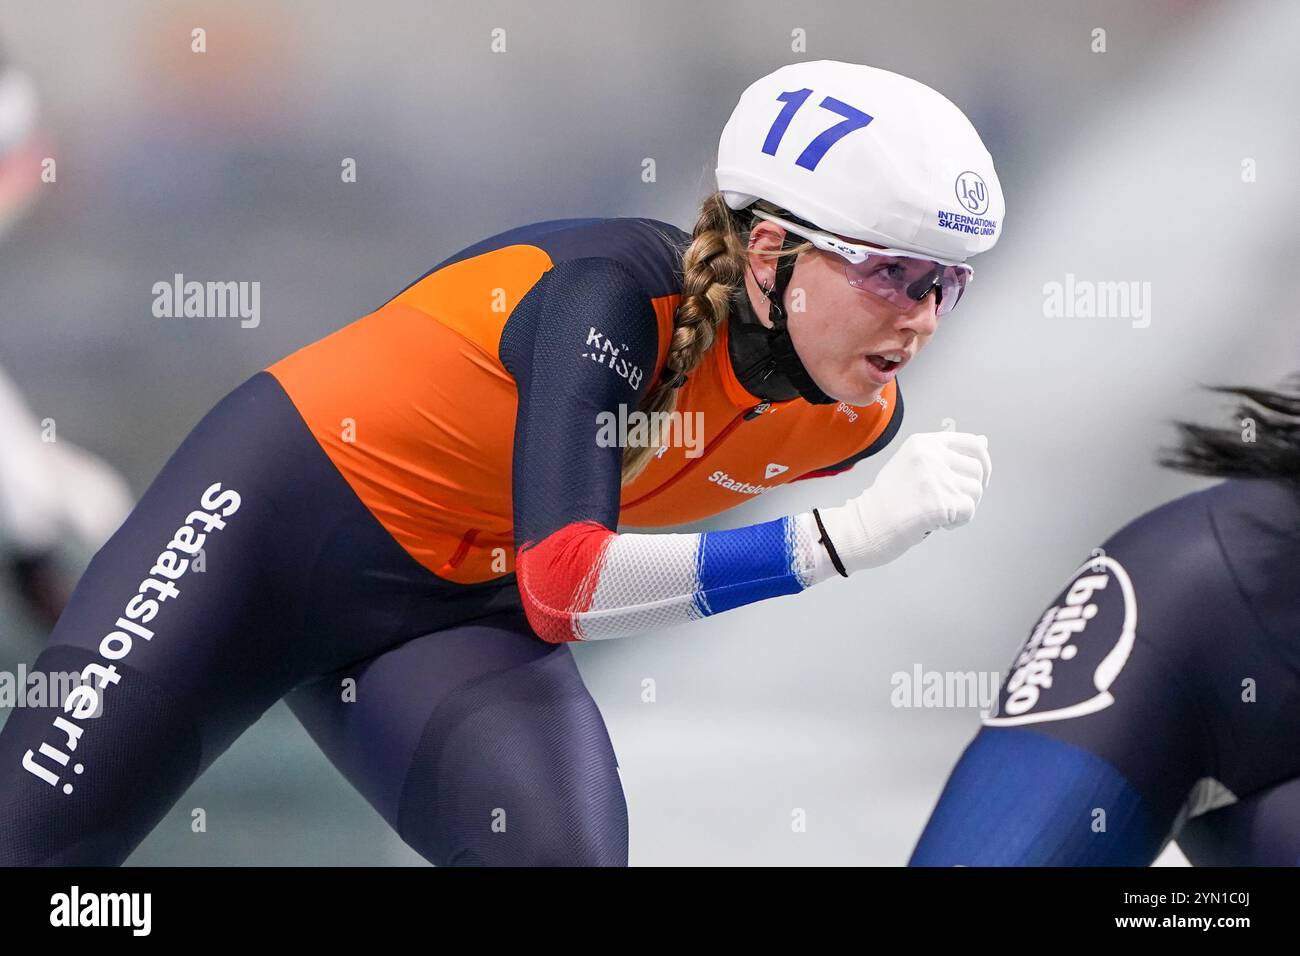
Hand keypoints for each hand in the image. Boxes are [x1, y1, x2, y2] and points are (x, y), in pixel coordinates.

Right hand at [811, 430, 991, 573]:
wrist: (865, 526)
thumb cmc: (887, 500)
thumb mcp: (913, 465)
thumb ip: (946, 454)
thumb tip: (984, 441)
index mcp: (923, 443)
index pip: (972, 442)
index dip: (983, 462)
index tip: (979, 477)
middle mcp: (930, 456)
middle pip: (977, 469)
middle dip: (972, 489)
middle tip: (952, 503)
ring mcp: (935, 479)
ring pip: (976, 491)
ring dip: (963, 506)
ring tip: (938, 513)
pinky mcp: (940, 503)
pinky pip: (969, 511)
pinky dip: (958, 522)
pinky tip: (937, 523)